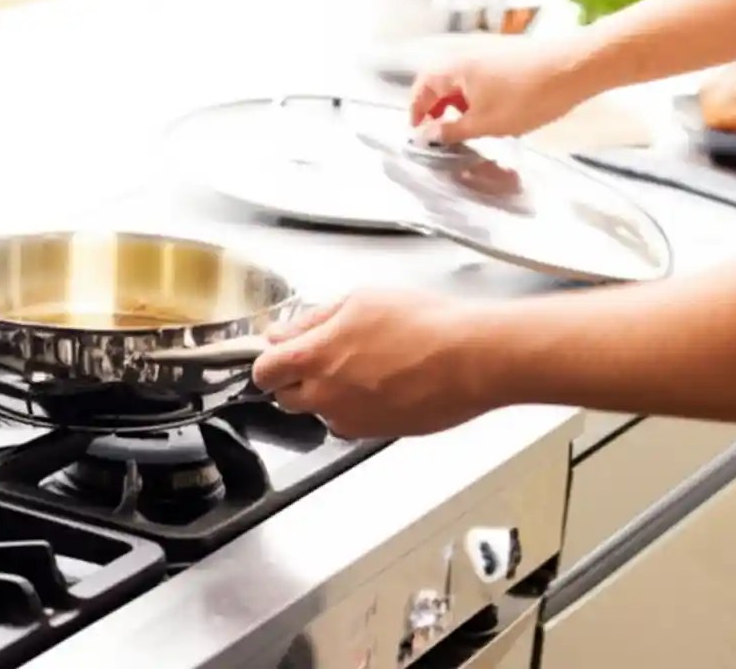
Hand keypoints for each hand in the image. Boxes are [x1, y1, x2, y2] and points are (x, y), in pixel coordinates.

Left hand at [250, 290, 502, 437]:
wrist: (472, 358)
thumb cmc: (424, 324)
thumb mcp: (360, 300)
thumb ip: (313, 320)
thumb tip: (283, 332)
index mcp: (314, 358)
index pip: (264, 371)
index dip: (269, 361)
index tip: (279, 353)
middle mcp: (325, 396)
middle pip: (286, 397)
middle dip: (295, 378)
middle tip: (325, 355)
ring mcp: (350, 419)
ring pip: (320, 411)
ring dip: (329, 394)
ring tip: (365, 366)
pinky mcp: (376, 434)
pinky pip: (351, 423)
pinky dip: (357, 407)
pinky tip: (383, 384)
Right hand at [410, 35, 597, 143]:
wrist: (575, 69)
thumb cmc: (527, 97)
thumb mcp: (484, 124)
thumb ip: (450, 131)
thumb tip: (427, 135)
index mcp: (453, 70)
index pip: (420, 90)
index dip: (416, 114)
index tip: (420, 135)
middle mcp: (466, 58)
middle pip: (438, 85)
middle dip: (436, 111)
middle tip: (442, 135)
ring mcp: (487, 56)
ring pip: (460, 84)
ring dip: (457, 106)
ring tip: (469, 129)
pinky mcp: (506, 60)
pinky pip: (479, 80)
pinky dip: (476, 99)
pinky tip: (493, 116)